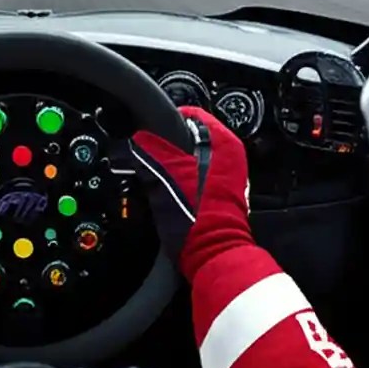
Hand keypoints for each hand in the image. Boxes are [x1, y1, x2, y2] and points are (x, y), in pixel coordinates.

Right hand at [129, 106, 252, 280]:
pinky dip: (179, 178)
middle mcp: (231, 155)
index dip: (164, 120)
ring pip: (190, 157)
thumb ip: (150, 148)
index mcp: (224, 142)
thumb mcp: (165, 174)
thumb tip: (137, 138)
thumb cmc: (195, 216)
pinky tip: (166, 191)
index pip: (191, 113)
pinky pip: (193, 175)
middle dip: (167, 144)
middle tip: (147, 156)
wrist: (211, 254)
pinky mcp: (220, 194)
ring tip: (155, 175)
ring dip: (171, 163)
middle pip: (189, 136)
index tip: (147, 132)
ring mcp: (227, 176)